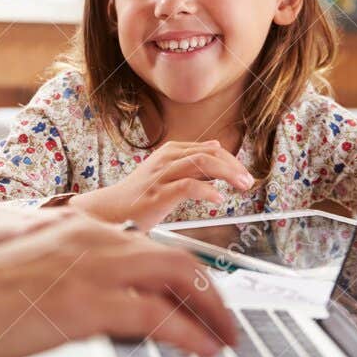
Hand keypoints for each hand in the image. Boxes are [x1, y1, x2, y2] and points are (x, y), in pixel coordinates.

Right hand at [0, 214, 238, 356]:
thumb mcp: (38, 279)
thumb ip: (78, 285)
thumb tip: (111, 312)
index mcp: (83, 230)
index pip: (156, 250)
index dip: (192, 279)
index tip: (206, 304)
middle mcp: (96, 239)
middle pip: (181, 261)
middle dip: (215, 297)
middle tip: (228, 325)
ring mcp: (93, 268)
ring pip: (181, 280)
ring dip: (212, 315)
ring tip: (225, 342)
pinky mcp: (86, 303)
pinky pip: (159, 316)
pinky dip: (190, 335)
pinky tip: (202, 352)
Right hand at [69, 140, 253, 227]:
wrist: (108, 210)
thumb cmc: (139, 195)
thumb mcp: (167, 170)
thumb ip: (191, 160)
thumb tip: (217, 146)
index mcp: (171, 152)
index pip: (210, 149)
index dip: (232, 161)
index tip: (245, 174)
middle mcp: (167, 159)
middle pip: (209, 153)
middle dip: (234, 166)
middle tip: (248, 181)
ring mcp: (161, 176)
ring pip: (201, 163)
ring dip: (227, 174)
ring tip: (242, 186)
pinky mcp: (157, 194)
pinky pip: (187, 186)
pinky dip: (206, 190)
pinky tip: (217, 199)